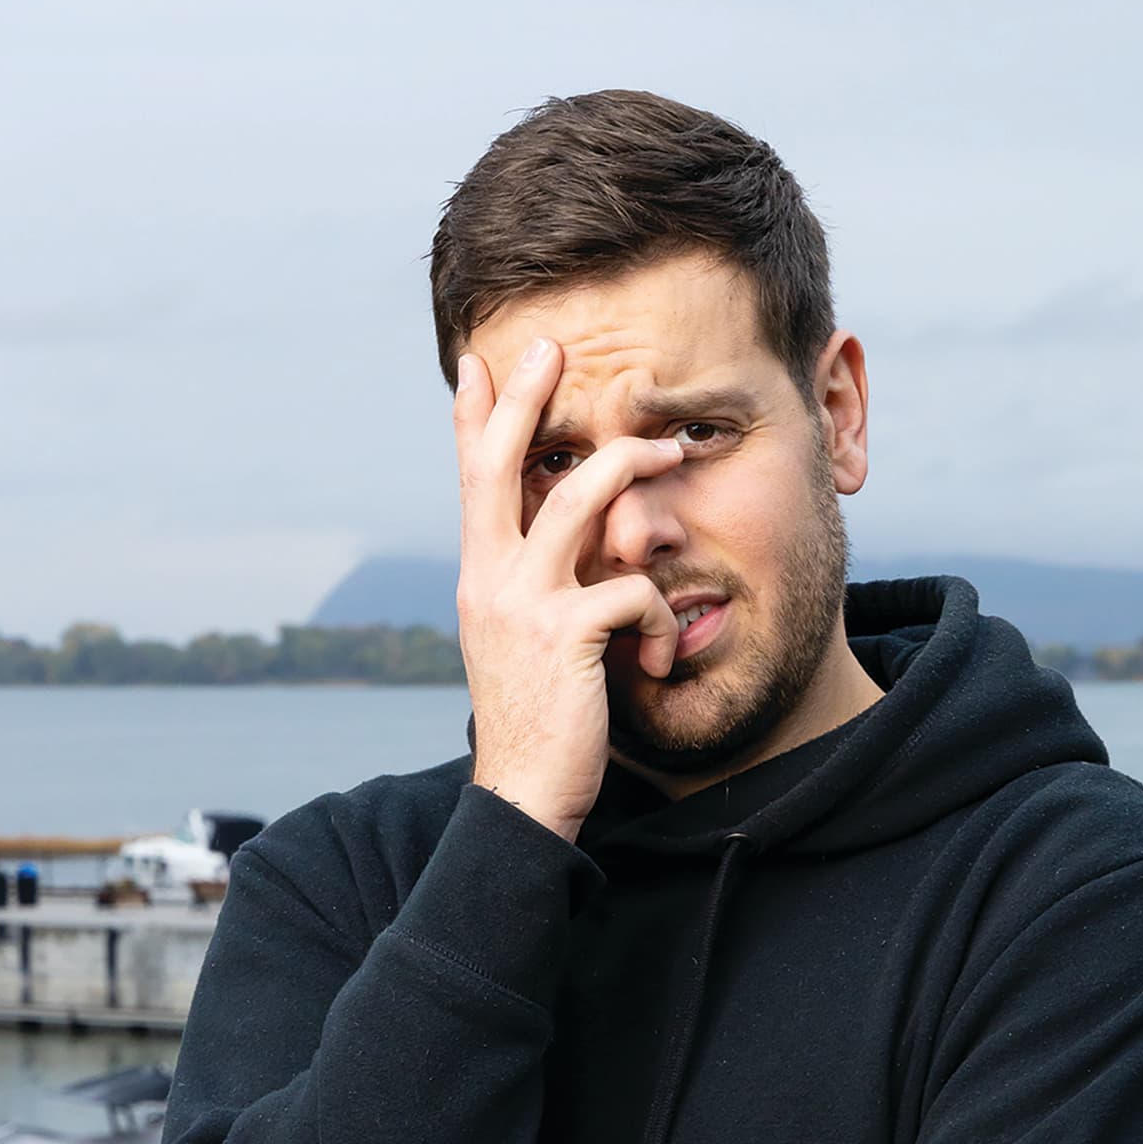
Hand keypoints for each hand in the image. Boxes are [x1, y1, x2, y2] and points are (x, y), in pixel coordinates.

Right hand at [454, 338, 682, 839]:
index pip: (472, 482)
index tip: (478, 363)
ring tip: (670, 449)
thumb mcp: (528, 646)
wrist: (526, 798)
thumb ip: (544, 590)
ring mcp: (524, 604)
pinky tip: (663, 657)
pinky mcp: (568, 635)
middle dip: (527, 398)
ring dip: (630, 467)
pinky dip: (661, 617)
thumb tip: (585, 546)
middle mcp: (490, 581)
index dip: (475, 420)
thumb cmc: (541, 725)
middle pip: (504, 465)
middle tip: (554, 346)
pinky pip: (633, 588)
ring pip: (578, 501)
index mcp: (480, 579)